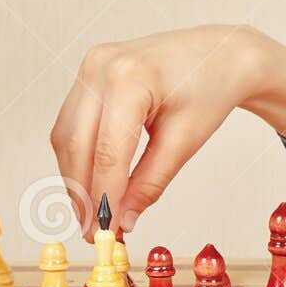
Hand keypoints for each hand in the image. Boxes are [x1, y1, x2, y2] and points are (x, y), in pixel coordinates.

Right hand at [49, 25, 285, 239]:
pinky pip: (71, 123)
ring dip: (75, 178)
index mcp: (130, 79)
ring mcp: (89, 66)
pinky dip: (78, 157)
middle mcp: (101, 67)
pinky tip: (91, 183)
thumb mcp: (186, 140)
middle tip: (94, 232)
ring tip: (92, 214)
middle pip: (77, 144)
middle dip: (83, 193)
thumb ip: (151, 182)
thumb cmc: (210, 89)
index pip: (107, 151)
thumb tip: (123, 221)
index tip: (105, 233)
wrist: (219, 53)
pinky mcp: (87, 73)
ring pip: (66, 136)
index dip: (103, 198)